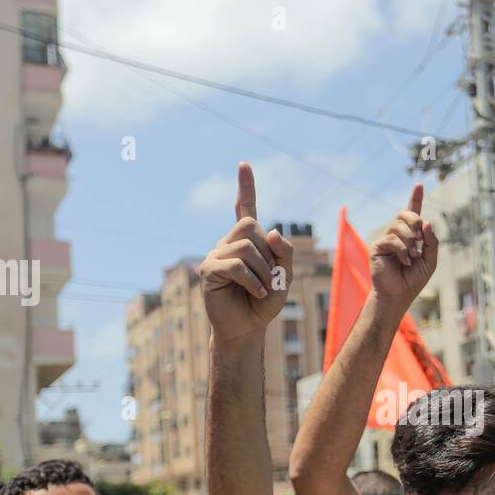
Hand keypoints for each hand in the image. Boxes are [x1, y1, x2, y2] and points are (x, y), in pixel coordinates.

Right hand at [200, 163, 292, 342]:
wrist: (246, 329)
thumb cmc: (264, 303)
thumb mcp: (285, 277)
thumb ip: (285, 253)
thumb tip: (270, 230)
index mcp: (247, 241)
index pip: (245, 208)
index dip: (246, 187)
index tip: (244, 164)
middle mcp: (229, 242)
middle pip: (250, 226)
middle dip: (268, 252)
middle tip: (273, 277)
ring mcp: (216, 254)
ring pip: (246, 247)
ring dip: (263, 270)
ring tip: (264, 288)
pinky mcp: (209, 270)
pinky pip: (236, 265)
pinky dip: (253, 280)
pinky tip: (257, 293)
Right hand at [370, 184, 438, 307]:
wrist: (398, 295)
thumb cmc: (413, 279)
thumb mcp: (430, 260)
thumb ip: (432, 242)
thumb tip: (427, 222)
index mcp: (411, 235)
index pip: (413, 213)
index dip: (416, 198)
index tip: (419, 185)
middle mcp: (397, 234)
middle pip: (406, 213)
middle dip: (416, 222)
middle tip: (420, 240)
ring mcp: (387, 239)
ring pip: (399, 225)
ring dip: (410, 241)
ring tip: (412, 257)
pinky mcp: (378, 247)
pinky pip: (392, 239)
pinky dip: (402, 250)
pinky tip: (404, 262)